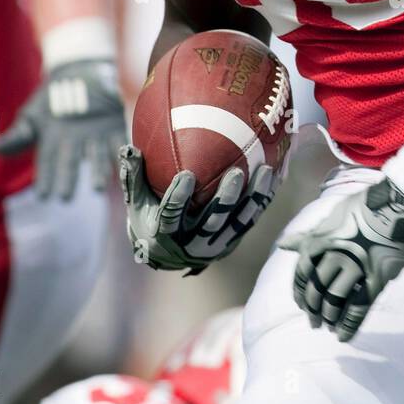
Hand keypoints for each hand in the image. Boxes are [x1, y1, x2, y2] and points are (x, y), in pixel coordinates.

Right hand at [0, 58, 125, 198]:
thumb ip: (19, 134)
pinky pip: (119, 141)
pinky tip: (124, 161)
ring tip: (99, 188)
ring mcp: (96, 136)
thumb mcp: (32, 114)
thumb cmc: (52, 99)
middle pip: (70, 162)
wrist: (79, 73)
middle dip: (68, 179)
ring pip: (97, 156)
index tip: (43, 196)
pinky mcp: (115, 127)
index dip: (45, 179)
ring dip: (98, 171)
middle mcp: (75, 143)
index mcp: (54, 142)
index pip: (47, 163)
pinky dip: (122, 151)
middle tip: (66, 198)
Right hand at [119, 144, 279, 272]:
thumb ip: (133, 176)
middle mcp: (192, 242)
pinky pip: (250, 219)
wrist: (167, 254)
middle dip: (226, 198)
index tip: (186, 175)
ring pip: (237, 221)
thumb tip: (128, 149)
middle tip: (236, 173)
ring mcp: (215, 244)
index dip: (178, 197)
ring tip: (266, 171)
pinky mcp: (231, 241)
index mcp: (165, 233)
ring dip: (253, 198)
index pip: (172, 215)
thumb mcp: (136, 202)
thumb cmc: (149, 218)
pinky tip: (275, 177)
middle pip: (212, 220)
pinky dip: (262, 200)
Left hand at [283, 178, 403, 340]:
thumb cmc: (366, 206)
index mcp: (320, 241)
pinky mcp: (376, 280)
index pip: (302, 273)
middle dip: (312, 308)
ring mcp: (354, 270)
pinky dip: (349, 325)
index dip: (300, 291)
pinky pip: (358, 308)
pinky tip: (343, 336)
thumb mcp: (333, 217)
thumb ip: (309, 236)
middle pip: (316, 290)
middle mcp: (333, 257)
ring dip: (328, 317)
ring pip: (334, 301)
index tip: (300, 303)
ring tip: (327, 327)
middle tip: (312, 321)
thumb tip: (284, 245)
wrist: (399, 205)